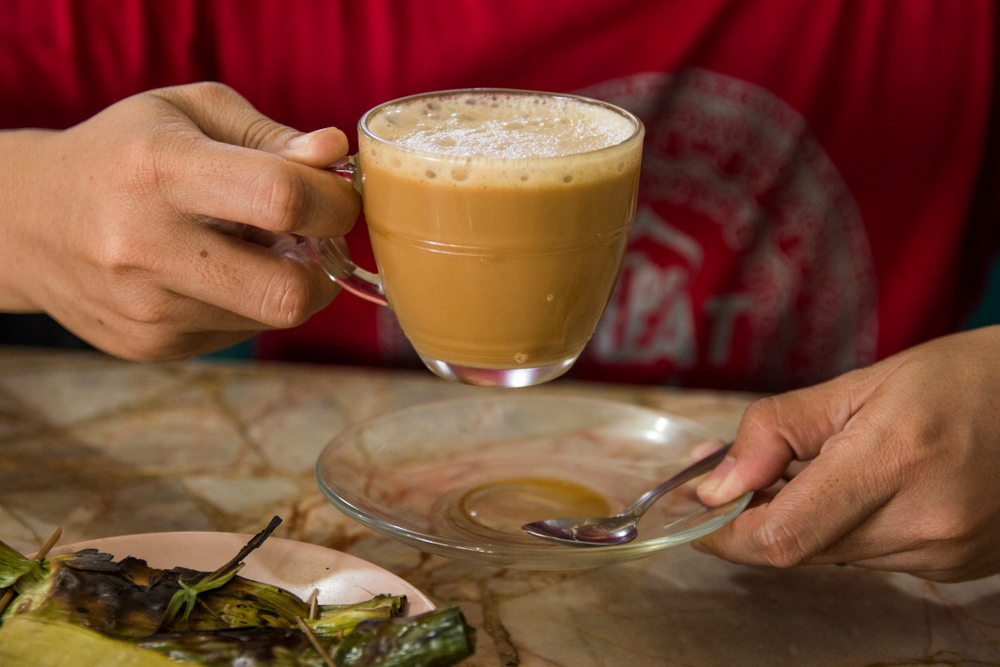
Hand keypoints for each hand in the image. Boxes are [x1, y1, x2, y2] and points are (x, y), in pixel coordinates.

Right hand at [0, 82, 359, 359]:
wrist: (28, 220)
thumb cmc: (125, 152)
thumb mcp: (189, 112)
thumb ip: (270, 135)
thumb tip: (334, 155)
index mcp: (159, 170)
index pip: (281, 199)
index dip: (334, 202)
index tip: (336, 196)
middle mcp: (147, 248)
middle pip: (289, 292)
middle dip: (326, 267)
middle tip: (312, 238)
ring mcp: (147, 309)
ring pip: (272, 317)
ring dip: (286, 283)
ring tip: (252, 248)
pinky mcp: (151, 347)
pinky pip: (241, 332)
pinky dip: (248, 303)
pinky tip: (215, 273)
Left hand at [694, 325, 999, 581]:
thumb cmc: (953, 379)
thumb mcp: (854, 386)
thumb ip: (775, 432)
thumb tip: (715, 483)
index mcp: (892, 462)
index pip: (782, 535)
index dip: (724, 534)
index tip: (691, 512)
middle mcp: (923, 521)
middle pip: (802, 549)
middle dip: (756, 519)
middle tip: (740, 478)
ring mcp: (945, 553)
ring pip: (833, 556)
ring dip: (802, 523)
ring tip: (812, 471)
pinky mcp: (958, 567)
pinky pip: (872, 558)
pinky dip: (845, 530)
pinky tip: (857, 491)